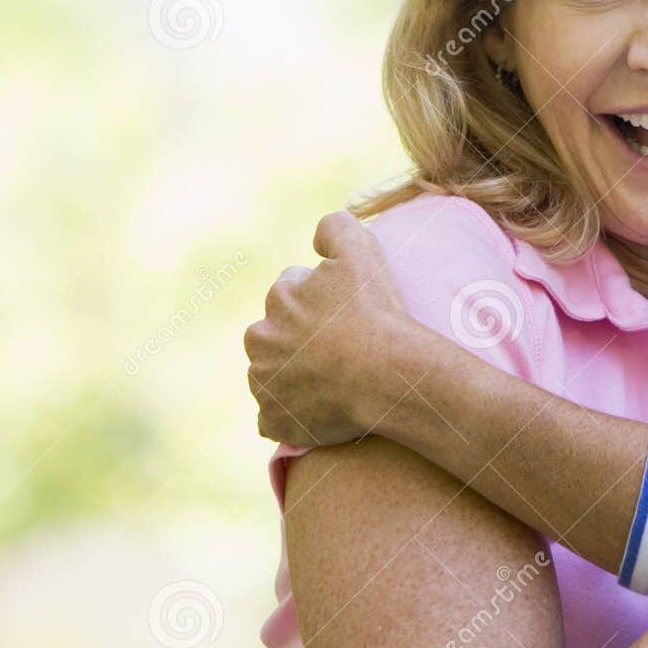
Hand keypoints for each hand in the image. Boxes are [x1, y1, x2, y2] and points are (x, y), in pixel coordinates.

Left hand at [244, 211, 415, 445]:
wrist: (387, 375)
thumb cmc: (375, 313)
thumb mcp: (361, 250)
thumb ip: (335, 227)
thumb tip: (316, 236)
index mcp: (278, 298)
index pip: (292, 292)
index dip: (320, 301)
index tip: (344, 314)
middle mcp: (261, 340)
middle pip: (276, 334)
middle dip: (298, 337)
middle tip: (338, 347)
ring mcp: (265, 384)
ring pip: (272, 373)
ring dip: (292, 374)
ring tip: (332, 378)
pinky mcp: (275, 419)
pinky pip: (275, 415)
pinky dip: (291, 412)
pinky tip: (319, 407)